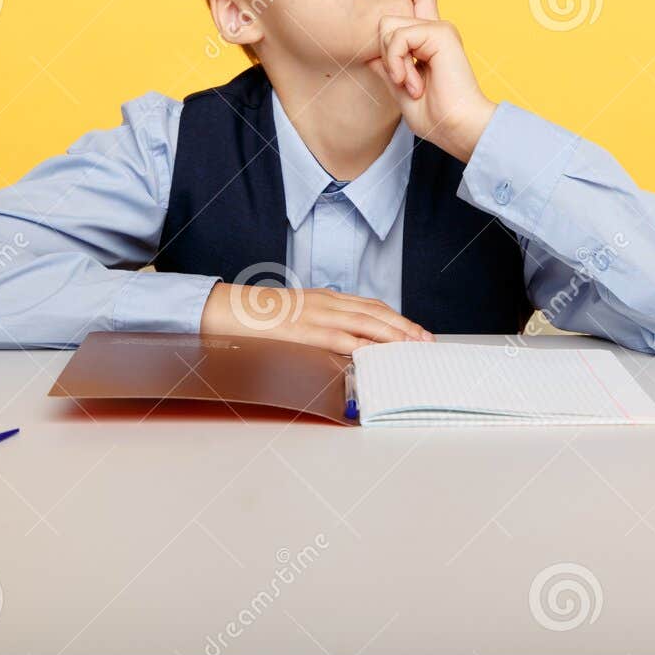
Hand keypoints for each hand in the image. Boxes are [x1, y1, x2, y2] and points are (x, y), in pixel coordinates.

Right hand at [200, 282, 435, 354]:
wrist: (228, 311)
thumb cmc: (261, 318)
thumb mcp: (298, 315)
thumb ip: (323, 326)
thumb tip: (348, 346)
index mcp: (325, 298)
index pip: (371, 305)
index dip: (397, 318)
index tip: (417, 332)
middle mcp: (326, 303)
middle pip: (375, 313)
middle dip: (404, 327)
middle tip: (426, 342)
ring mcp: (315, 316)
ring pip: (364, 324)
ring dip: (392, 336)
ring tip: (412, 348)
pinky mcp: (304, 331)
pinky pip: (339, 339)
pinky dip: (361, 347)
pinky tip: (376, 355)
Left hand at [366, 0, 497, 162]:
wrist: (459, 126)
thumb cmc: (436, 115)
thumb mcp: (402, 90)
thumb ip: (389, 69)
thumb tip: (370, 55)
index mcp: (431, 40)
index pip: (415, 0)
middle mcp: (436, 29)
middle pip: (388, 19)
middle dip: (385, 54)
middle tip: (405, 82)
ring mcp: (440, 28)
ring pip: (388, 28)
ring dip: (392, 62)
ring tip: (412, 84)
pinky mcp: (440, 32)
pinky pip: (398, 37)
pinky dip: (398, 63)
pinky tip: (413, 82)